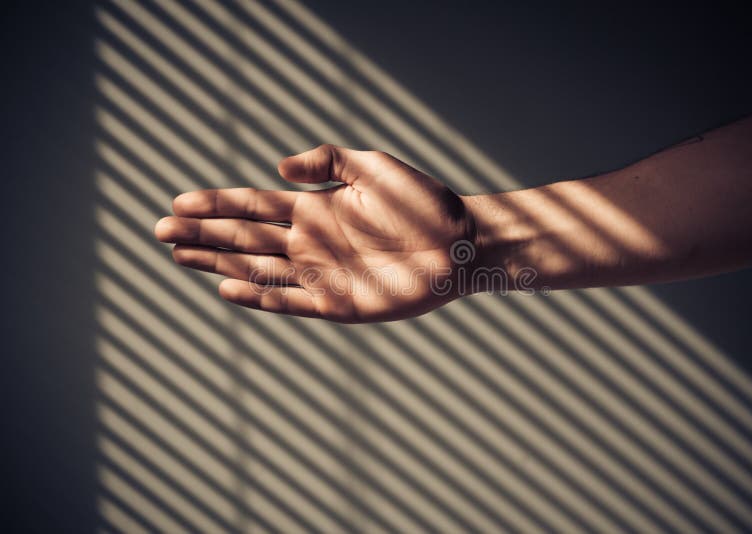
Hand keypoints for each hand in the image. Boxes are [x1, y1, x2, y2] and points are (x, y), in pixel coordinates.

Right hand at [154, 145, 475, 321]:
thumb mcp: (372, 166)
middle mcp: (310, 242)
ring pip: (257, 268)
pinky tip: (227, 287)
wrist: (461, 244)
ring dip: (217, 262)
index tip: (179, 201)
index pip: (253, 204)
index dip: (216, 203)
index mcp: (315, 208)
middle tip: (159, 230)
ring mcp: (321, 274)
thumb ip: (326, 160)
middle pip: (244, 237)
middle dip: (202, 233)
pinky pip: (289, 301)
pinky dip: (258, 296)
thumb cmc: (422, 202)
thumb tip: (279, 167)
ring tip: (179, 255)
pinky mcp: (337, 304)